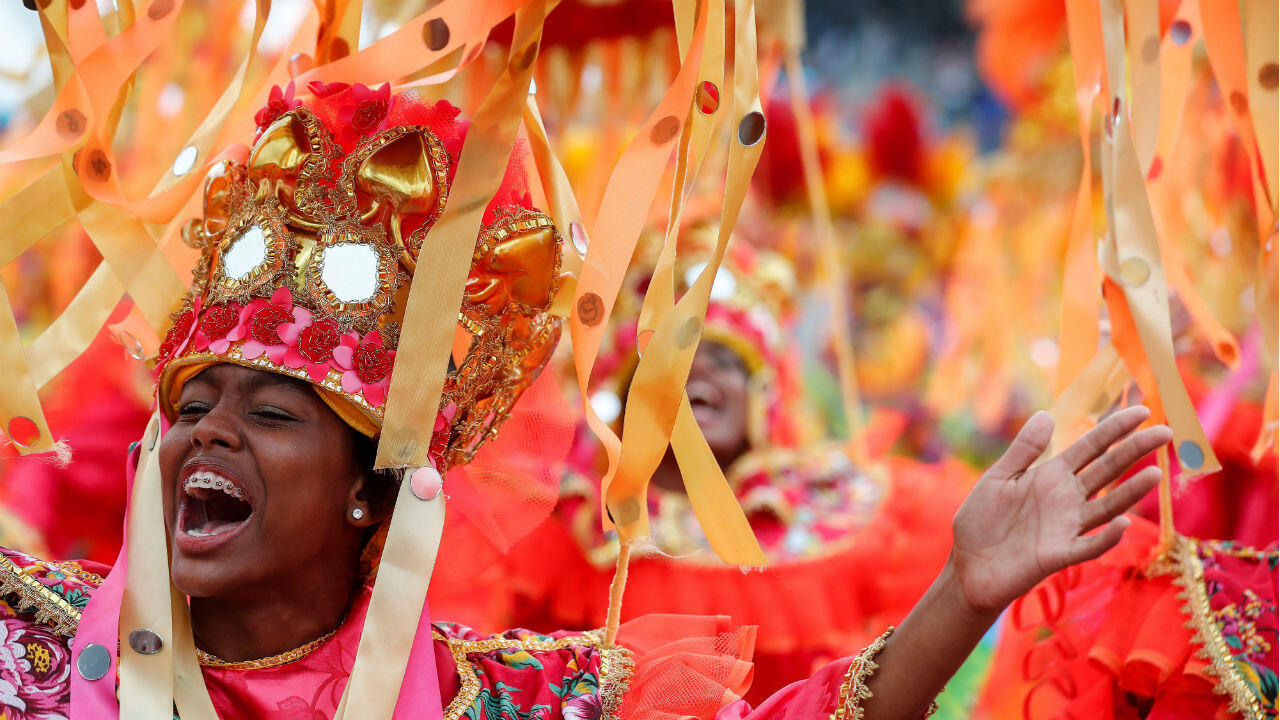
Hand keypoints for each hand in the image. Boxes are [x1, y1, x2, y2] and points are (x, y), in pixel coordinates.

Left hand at [949, 406, 1169, 613]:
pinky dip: (1107, 537)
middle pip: (1107, 470)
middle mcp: (1066, 499)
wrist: (967, 565)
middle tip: (1166, 432)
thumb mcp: (998, 478)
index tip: (1142, 410)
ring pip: (1107, 506)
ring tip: (1154, 473)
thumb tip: (1046, 414)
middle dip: (1135, 451)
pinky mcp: (1059, 555)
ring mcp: (1066, 527)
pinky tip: (1122, 523)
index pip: (1090, 447)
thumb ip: (1023, 450)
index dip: (1114, 429)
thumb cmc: (982, 521)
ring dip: (1131, 493)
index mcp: (1052, 476)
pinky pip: (1089, 546)